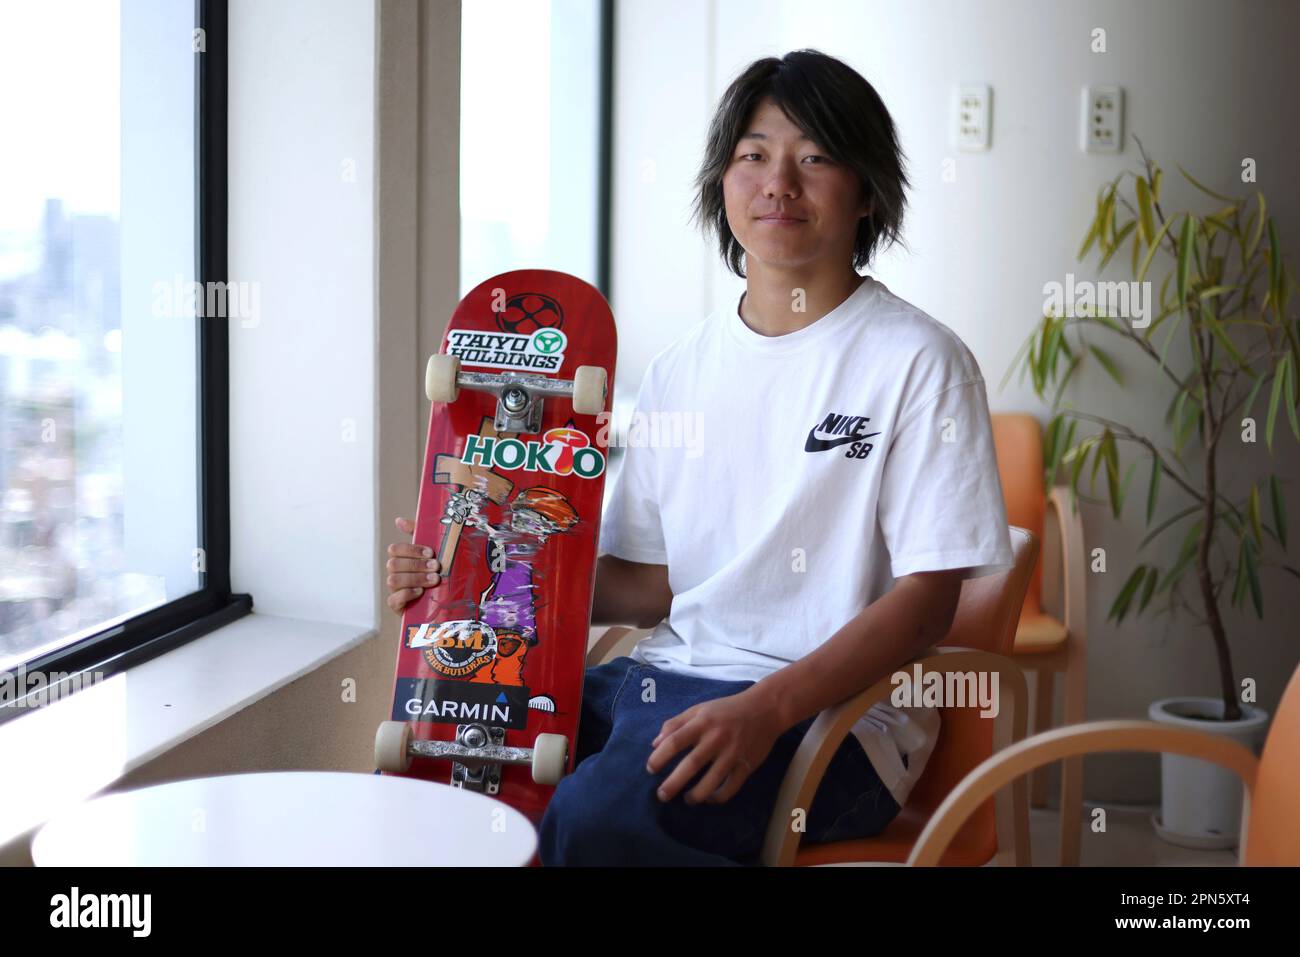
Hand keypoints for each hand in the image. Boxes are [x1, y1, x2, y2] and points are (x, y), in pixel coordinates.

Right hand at [385, 516, 440, 613]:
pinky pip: (393, 599)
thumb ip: (417, 533)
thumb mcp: (430, 552)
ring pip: (393, 581)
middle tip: (436, 567)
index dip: (412, 549)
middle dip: (416, 565)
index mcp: (400, 558)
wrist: (440, 601)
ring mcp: (394, 589)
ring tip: (434, 580)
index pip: (395, 549)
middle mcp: (394, 573)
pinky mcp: (397, 605)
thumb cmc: (433, 572)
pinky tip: (420, 592)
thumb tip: (398, 520)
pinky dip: (407, 594)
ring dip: (415, 579)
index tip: (431, 553)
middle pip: (394, 564)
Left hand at [645, 688, 785, 805]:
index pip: (675, 741)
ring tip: (687, 800)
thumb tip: (654, 744)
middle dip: (673, 783)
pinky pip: (731, 787)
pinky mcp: (747, 764)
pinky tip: (709, 798)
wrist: (765, 709)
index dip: (659, 758)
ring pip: (712, 781)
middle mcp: (716, 738)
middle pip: (691, 765)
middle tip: (661, 795)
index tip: (650, 770)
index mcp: (702, 722)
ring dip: (696, 795)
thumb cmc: (727, 709)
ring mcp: (733, 753)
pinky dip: (718, 797)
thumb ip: (675, 723)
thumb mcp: (699, 709)